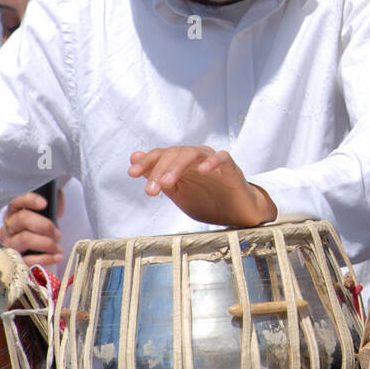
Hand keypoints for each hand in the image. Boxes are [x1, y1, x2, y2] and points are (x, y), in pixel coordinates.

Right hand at [0, 191, 63, 265]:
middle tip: (58, 234)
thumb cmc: (40, 232)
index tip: (45, 203)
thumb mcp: (46, 215)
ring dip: (46, 243)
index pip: (17, 202)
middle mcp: (7, 227)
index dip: (29, 200)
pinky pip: (27, 259)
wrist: (35, 254)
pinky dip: (45, 258)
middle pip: (22, 219)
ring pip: (25, 239)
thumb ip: (52, 202)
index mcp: (14, 213)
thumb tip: (58, 197)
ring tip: (58, 247)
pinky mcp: (12, 261)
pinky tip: (57, 257)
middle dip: (44, 225)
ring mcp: (8, 244)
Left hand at [129, 146, 276, 228]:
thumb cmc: (208, 202)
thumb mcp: (178, 193)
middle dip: (159, 170)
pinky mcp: (232, 169)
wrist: (237, 214)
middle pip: (174, 154)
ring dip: (177, 167)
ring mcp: (214, 162)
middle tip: (151, 190)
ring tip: (168, 183)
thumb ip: (158, 177)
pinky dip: (212, 162)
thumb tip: (134, 158)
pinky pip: (222, 158)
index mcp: (182, 164)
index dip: (146, 162)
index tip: (132, 173)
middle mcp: (197, 158)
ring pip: (193, 153)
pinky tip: (202, 170)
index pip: (161, 155)